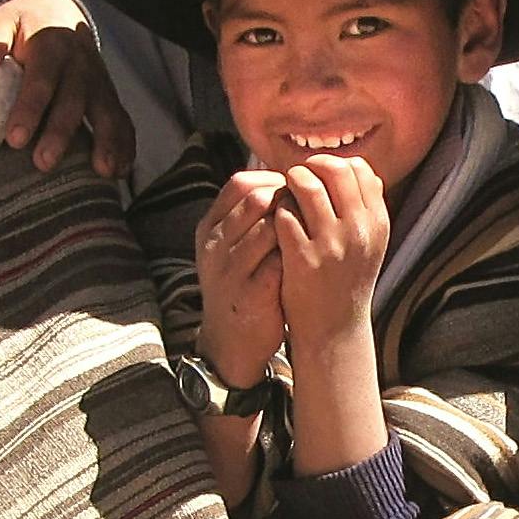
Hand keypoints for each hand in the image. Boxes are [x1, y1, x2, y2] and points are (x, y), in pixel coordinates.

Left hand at [0, 0, 134, 178]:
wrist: (58, 10)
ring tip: (102, 172)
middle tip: (43, 163)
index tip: (14, 139)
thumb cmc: (24, 24)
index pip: (40, 80)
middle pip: (73, 101)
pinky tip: (121, 171)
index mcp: (51, 46)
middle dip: (60, 133)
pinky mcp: (109, 95)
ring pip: (106, 112)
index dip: (29, 109)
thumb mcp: (4, 19)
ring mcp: (98, 81)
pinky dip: (125, 145)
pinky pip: (122, 120)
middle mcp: (79, 64)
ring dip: (106, 142)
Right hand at [195, 169, 290, 389]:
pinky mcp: (252, 293)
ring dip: (296, 226)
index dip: (273, 182)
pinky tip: (307, 259)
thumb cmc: (241, 284)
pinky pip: (281, 260)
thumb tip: (283, 178)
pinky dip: (298, 253)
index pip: (240, 183)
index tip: (293, 194)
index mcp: (210, 228)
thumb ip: (248, 215)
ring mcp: (231, 270)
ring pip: (270, 227)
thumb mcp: (231, 247)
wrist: (231, 341)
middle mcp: (215, 245)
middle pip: (256, 199)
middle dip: (288, 200)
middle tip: (308, 211)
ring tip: (308, 234)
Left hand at [272, 154, 390, 353]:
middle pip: (335, 170)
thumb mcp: (368, 244)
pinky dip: (277, 209)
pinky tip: (275, 219)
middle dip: (311, 167)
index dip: (335, 164)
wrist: (334, 329)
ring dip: (291, 185)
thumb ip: (365, 208)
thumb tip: (355, 167)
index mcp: (378, 224)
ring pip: (307, 187)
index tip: (320, 173)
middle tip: (297, 177)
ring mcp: (332, 245)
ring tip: (284, 194)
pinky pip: (285, 214)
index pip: (360, 170)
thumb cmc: (345, 281)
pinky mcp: (303, 259)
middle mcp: (359, 231)